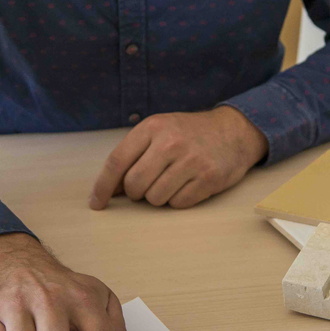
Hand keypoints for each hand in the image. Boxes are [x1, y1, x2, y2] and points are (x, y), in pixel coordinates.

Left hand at [88, 107, 267, 209]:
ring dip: (158, 197)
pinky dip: (178, 200)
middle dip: (136, 192)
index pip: (117, 161)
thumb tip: (108, 189)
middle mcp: (171, 142)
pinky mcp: (209, 178)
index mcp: (153, 127)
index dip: (103, 186)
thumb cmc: (188, 134)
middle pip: (135, 185)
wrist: (233, 131)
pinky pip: (178, 204)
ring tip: (172, 180)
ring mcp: (192, 160)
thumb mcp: (158, 131)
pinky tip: (188, 184)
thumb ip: (133, 154)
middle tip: (147, 184)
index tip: (96, 203)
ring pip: (155, 199)